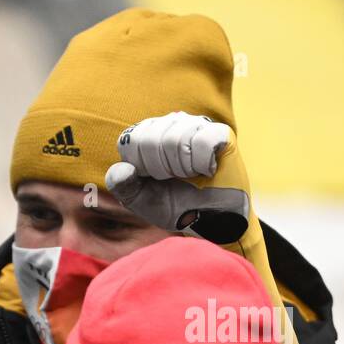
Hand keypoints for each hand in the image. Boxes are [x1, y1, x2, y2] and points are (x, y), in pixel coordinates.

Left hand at [104, 112, 247, 243]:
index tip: (155, 179)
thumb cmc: (173, 205)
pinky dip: (203, 164)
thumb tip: (123, 169)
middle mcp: (170, 123)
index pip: (132, 141)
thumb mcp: (140, 200)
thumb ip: (122, 186)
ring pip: (176, 139)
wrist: (208, 219)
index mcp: (146, 135)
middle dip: (161, 170)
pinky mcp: (220, 132)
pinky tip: (207, 170)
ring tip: (191, 175)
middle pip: (151, 139)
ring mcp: (196, 125)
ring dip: (182, 169)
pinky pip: (203, 141)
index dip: (142, 168)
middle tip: (175, 178)